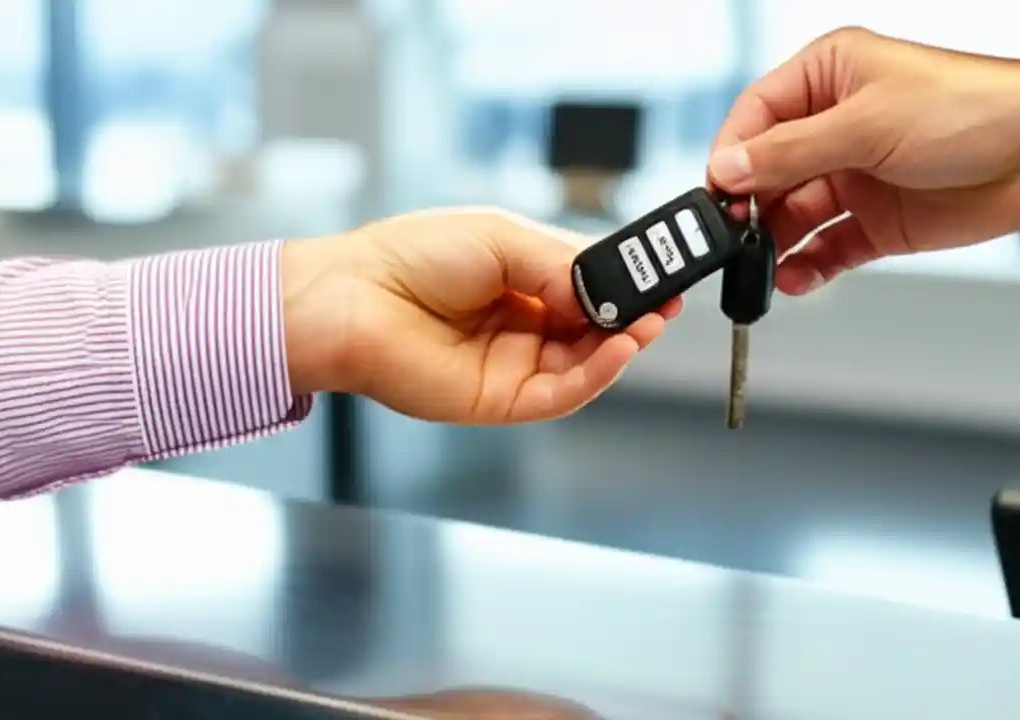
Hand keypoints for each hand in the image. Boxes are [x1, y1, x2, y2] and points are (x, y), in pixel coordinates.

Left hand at [280, 208, 679, 423]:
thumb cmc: (412, 257)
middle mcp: (524, 326)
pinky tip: (618, 347)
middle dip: (634, 316)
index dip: (627, 287)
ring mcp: (515, 365)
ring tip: (648, 322)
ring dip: (622, 345)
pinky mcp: (503, 400)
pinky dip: (597, 373)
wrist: (353, 299)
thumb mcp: (502, 238)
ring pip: (586, 364)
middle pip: (596, 329)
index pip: (592, 289)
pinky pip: (563, 394)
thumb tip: (611, 287)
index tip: (662, 278)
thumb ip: (563, 263)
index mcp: (523, 282)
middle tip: (666, 302)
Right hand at [707, 27, 1019, 292]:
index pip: (756, 116)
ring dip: (772, 242)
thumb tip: (730, 169)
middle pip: (767, 171)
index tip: (716, 194)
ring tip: (758, 267)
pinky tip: (793, 278)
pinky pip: (826, 248)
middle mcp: (836, 126)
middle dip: (748, 206)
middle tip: (732, 239)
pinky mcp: (877, 222)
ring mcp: (856, 176)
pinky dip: (806, 266)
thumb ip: (790, 152)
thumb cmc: (975, 106)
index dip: (732, 155)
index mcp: (828, 77)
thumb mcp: (867, 123)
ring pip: (792, 215)